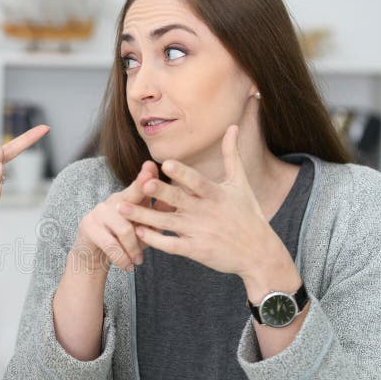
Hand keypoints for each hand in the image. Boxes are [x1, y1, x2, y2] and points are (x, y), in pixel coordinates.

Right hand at [73, 160, 159, 271]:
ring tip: (138, 261)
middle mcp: (112, 201)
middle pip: (130, 207)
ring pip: (124, 230)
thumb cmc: (124, 239)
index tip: (151, 166)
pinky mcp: (88, 226)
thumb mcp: (143, 227)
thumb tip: (176, 203)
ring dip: (133, 249)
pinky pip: (110, 244)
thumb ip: (156, 215)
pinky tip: (128, 266)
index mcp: (126, 198)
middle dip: (141, 218)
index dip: (144, 177)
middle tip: (154, 236)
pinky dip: (122, 258)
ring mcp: (98, 212)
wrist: (94, 255)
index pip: (138, 187)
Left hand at [118, 125, 284, 277]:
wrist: (259, 253)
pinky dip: (155, 239)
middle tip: (141, 183)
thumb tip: (232, 126)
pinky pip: (171, 244)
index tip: (165, 163)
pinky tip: (138, 232)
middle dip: (160, 192)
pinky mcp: (195, 250)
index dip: (182, 173)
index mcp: (216, 194)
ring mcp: (199, 232)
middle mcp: (206, 211)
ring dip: (144, 215)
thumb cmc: (248, 214)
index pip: (197, 181)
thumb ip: (232, 155)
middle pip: (179, 200)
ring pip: (167, 222)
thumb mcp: (240, 183)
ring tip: (122, 207)